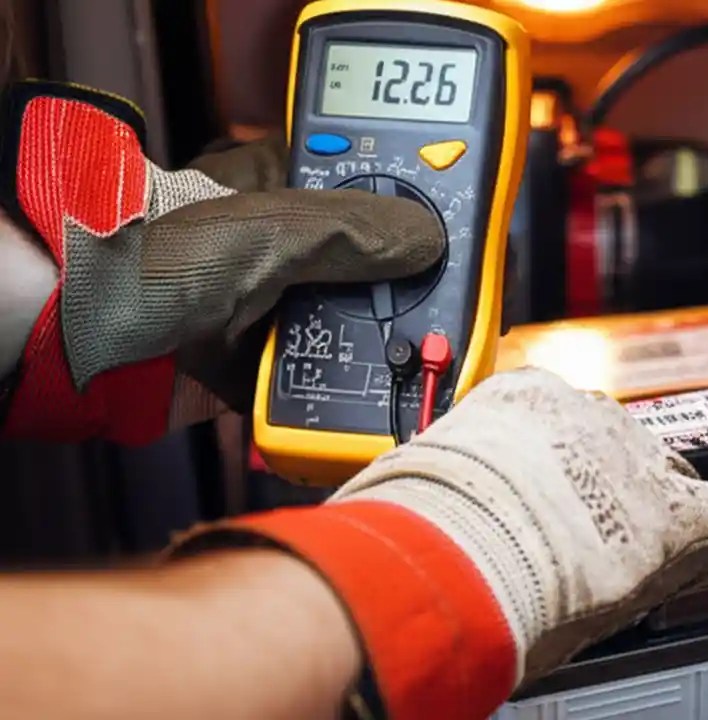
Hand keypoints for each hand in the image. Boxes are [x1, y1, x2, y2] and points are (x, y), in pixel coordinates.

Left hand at [0, 81, 442, 443]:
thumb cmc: (148, 255)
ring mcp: (266, 304)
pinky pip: (315, 379)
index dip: (422, 215)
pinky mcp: (252, 362)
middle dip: (408, 301)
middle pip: (371, 270)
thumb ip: (356, 232)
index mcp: (283, 185)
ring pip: (349, 328)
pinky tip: (364, 405)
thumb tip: (428, 240)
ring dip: (377, 355)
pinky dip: (338, 396)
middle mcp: (279, 244)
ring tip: (413, 372)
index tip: (462, 245)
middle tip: (445, 326)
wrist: (78, 335)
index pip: (374, 190)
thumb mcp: (271, 229)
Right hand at [177, 367, 707, 717]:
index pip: (575, 424)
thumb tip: (438, 506)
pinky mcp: (671, 522)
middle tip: (609, 531)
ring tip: (700, 540)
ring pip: (678, 488)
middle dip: (628, 489)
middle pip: (631, 452)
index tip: (579, 483)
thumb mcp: (428, 475)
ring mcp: (634, 470)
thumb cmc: (414, 524)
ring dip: (680, 518)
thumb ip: (456, 476)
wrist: (442, 553)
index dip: (585, 465)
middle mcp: (589, 421)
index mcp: (525, 399)